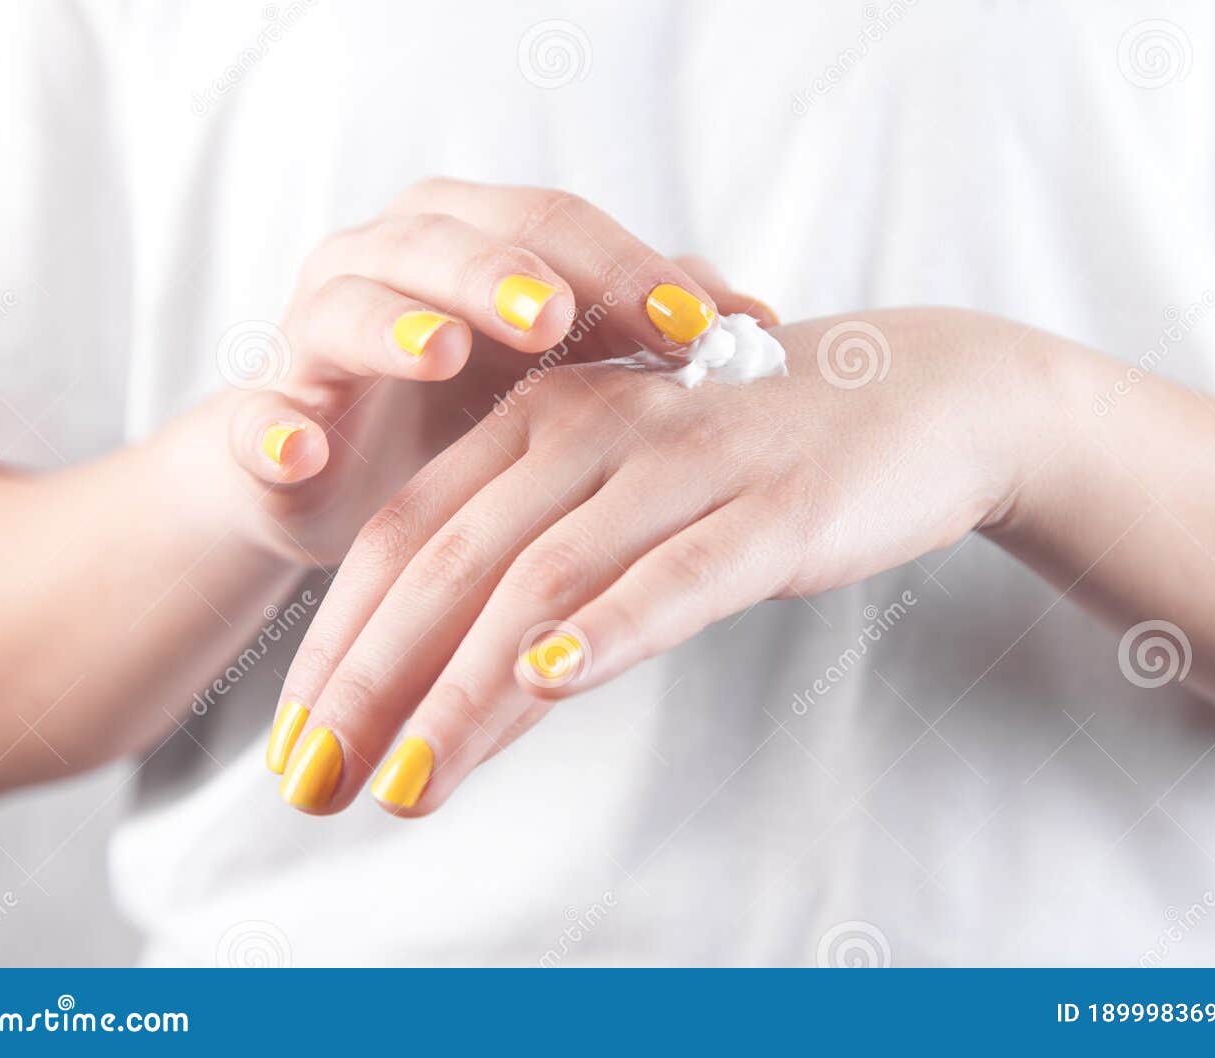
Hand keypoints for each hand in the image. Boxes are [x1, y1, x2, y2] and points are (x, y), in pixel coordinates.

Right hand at [217, 178, 774, 563]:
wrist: (346, 477)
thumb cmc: (470, 405)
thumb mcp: (566, 367)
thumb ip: (645, 330)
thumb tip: (759, 321)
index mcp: (472, 240)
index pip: (557, 228)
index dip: (629, 271)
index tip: (705, 330)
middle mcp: (389, 262)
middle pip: (450, 242)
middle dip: (507, 275)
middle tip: (560, 312)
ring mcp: (318, 334)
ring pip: (350, 306)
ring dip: (396, 323)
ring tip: (443, 349)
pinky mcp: (269, 413)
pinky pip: (258, 416)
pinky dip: (274, 430)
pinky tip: (303, 449)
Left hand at [266, 307, 1053, 811]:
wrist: (919, 395)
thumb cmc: (758, 454)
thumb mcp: (632, 486)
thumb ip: (550, 555)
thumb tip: (464, 678)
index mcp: (541, 417)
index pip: (408, 534)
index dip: (338, 643)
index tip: (295, 744)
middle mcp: (593, 428)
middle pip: (448, 560)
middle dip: (368, 682)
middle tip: (311, 783)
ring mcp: (683, 464)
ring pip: (543, 578)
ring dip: (460, 689)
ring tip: (404, 783)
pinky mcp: (773, 509)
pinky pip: (677, 572)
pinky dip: (607, 626)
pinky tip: (549, 680)